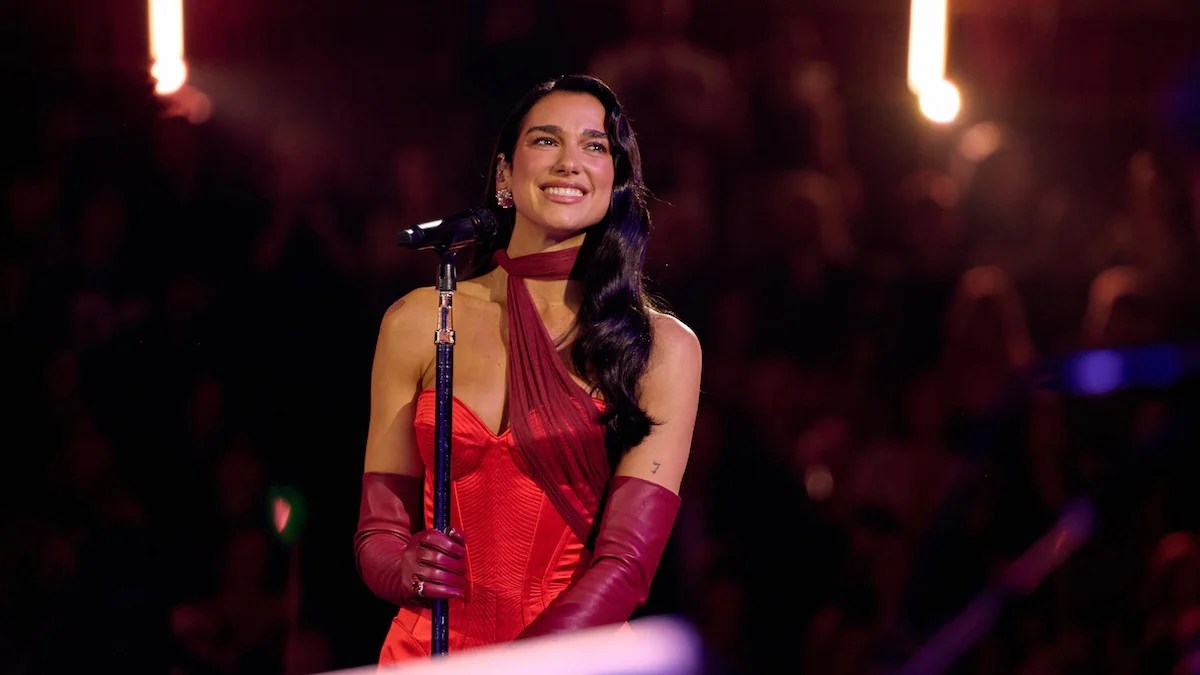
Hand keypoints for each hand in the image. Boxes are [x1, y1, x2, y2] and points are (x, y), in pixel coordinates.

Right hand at [355, 473, 469, 606]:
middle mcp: (411, 555)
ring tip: (460, 581)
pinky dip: (444, 593)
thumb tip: (460, 533)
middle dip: (455, 563)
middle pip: (438, 557)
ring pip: (436, 574)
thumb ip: (445, 535)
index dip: (451, 544)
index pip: (434, 539)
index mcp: (416, 540)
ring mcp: (410, 573)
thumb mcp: (425, 539)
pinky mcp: (410, 590)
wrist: (386, 572)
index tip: (461, 549)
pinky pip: (430, 591)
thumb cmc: (414, 553)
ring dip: (453, 578)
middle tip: (462, 568)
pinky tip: (454, 593)